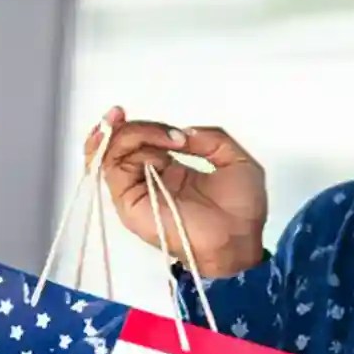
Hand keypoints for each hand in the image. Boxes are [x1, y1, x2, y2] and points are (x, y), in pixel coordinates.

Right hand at [85, 106, 266, 278]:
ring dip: (129, 133)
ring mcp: (138, 192)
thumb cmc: (242, 210)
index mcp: (171, 171)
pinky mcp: (131, 203)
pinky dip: (121, 147)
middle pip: (120, 146)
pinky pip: (111, 169)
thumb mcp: (235, 160)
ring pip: (111, 154)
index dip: (143, 126)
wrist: (239, 240)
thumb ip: (210, 138)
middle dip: (124, 125)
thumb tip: (182, 131)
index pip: (142, 143)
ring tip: (160, 133)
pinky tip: (146, 142)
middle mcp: (150, 180)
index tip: (166, 125)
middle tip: (125, 113)